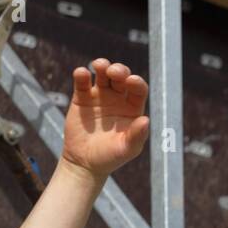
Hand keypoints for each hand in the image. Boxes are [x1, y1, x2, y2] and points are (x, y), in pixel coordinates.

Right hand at [60, 59, 149, 180]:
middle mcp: (118, 99)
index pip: (138, 89)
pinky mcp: (81, 98)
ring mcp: (99, 96)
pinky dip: (81, 74)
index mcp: (133, 109)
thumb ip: (136, 135)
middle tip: (113, 72)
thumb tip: (146, 120)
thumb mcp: (126, 149)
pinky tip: (81, 73)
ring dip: (102, 66)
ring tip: (99, 66)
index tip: (131, 81)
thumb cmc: (110, 157)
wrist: (84, 162)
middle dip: (119, 70)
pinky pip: (82, 82)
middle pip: (121, 77)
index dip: (136, 82)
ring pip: (102, 74)